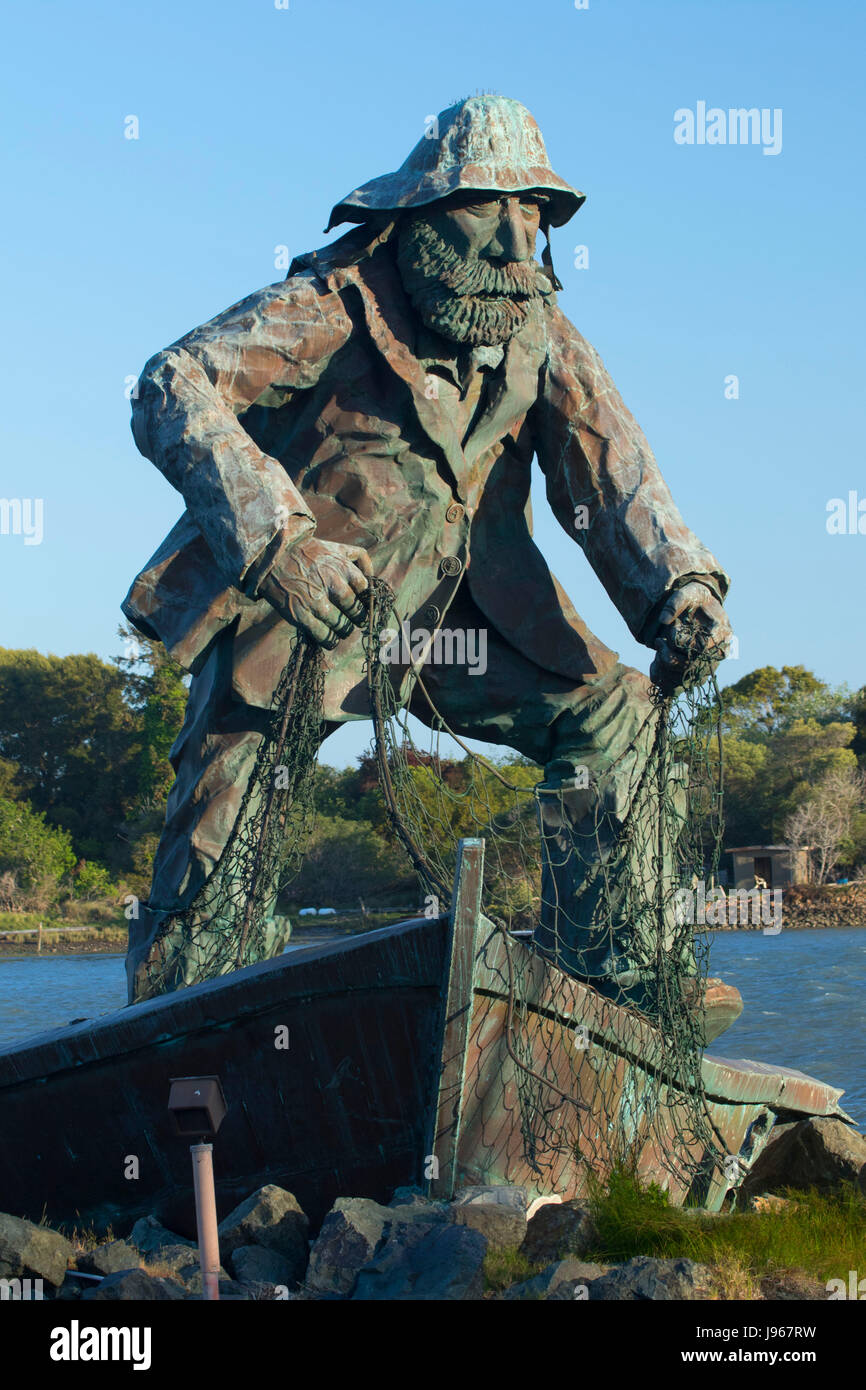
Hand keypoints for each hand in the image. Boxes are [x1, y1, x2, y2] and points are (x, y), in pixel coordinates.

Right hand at [258, 537, 372, 648]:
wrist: (271, 557)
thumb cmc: (306, 552)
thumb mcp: (335, 546)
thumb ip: (357, 557)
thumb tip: (373, 575)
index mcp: (342, 567)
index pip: (365, 589)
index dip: (366, 600)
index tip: (363, 605)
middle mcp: (332, 584)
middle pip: (356, 610)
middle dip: (358, 618)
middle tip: (356, 621)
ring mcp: (316, 601)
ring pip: (342, 625)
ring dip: (345, 630)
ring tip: (343, 630)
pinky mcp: (301, 614)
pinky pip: (323, 634)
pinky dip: (330, 640)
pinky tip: (330, 639)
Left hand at [649, 581, 731, 693]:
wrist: (698, 609)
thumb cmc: (694, 600)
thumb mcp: (687, 593)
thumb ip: (675, 603)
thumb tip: (663, 620)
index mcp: (723, 632)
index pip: (703, 648)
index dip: (682, 642)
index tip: (671, 629)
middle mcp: (719, 652)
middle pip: (692, 666)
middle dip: (669, 656)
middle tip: (658, 641)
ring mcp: (708, 665)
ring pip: (684, 679)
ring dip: (664, 667)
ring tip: (658, 648)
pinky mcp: (696, 673)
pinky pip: (678, 684)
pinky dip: (662, 676)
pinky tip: (656, 662)